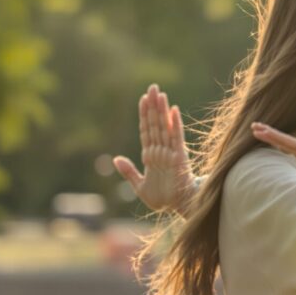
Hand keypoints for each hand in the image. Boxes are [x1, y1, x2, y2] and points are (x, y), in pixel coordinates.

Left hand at [113, 84, 193, 215]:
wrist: (178, 207)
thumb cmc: (162, 198)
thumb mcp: (139, 186)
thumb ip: (129, 171)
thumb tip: (116, 159)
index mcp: (150, 156)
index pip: (146, 130)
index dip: (144, 115)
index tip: (143, 99)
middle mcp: (160, 150)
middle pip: (155, 124)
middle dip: (153, 106)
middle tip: (152, 87)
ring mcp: (170, 152)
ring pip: (164, 127)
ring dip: (162, 110)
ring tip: (160, 94)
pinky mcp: (180, 156)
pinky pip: (176, 137)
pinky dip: (175, 124)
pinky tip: (173, 111)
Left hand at [250, 123, 295, 212]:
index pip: (293, 151)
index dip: (278, 143)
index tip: (262, 136)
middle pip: (290, 144)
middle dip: (272, 136)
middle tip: (254, 126)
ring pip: (295, 144)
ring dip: (277, 137)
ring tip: (260, 129)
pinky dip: (293, 145)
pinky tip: (281, 140)